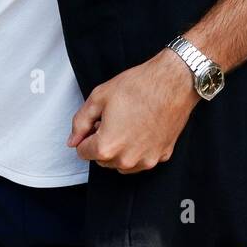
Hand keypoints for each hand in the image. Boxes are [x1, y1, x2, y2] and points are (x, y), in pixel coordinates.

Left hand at [67, 49, 200, 173]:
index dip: (86, 135)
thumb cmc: (138, 87)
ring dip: (120, 149)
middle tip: (113, 119)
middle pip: (102, 159)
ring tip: (128, 123)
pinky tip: (143, 127)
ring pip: (122, 163)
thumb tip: (73, 141)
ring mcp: (146, 160)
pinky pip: (142, 159)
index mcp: (107, 147)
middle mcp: (126, 160)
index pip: (83, 152)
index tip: (96, 122)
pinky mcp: (162, 156)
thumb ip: (80, 122)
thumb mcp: (98, 97)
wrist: (172, 83)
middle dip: (103, 142)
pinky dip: (139, 148)